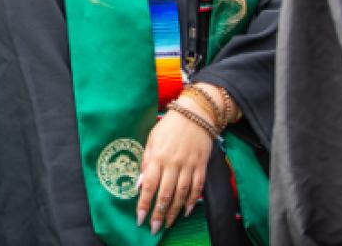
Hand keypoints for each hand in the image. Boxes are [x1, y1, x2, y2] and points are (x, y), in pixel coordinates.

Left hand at [136, 104, 213, 233]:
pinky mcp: (202, 166)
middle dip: (159, 214)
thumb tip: (140, 183)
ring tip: (168, 223)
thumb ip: (146, 161)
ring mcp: (189, 165)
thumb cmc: (169, 127)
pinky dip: (192, 201)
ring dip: (174, 211)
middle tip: (154, 228)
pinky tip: (186, 211)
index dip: (144, 203)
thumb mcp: (152, 139)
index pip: (149, 185)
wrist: (195, 114)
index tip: (139, 218)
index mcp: (158, 157)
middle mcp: (173, 163)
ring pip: (181, 194)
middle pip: (165, 194)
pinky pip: (197, 188)